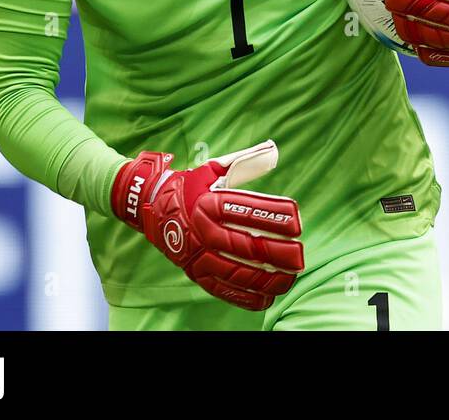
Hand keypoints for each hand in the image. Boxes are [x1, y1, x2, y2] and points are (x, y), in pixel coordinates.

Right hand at [110, 139, 304, 310]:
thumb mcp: (214, 168)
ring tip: (288, 280)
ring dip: (264, 279)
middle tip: (299, 256)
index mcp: (209, 203)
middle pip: (244, 246)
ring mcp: (197, 254)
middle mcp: (202, 231)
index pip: (247, 211)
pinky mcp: (194, 271)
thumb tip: (273, 151)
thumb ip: (245, 161)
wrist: (149, 205)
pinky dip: (243, 296)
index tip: (297, 223)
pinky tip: (266, 298)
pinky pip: (220, 288)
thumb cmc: (190, 185)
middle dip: (275, 253)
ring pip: (234, 272)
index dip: (274, 217)